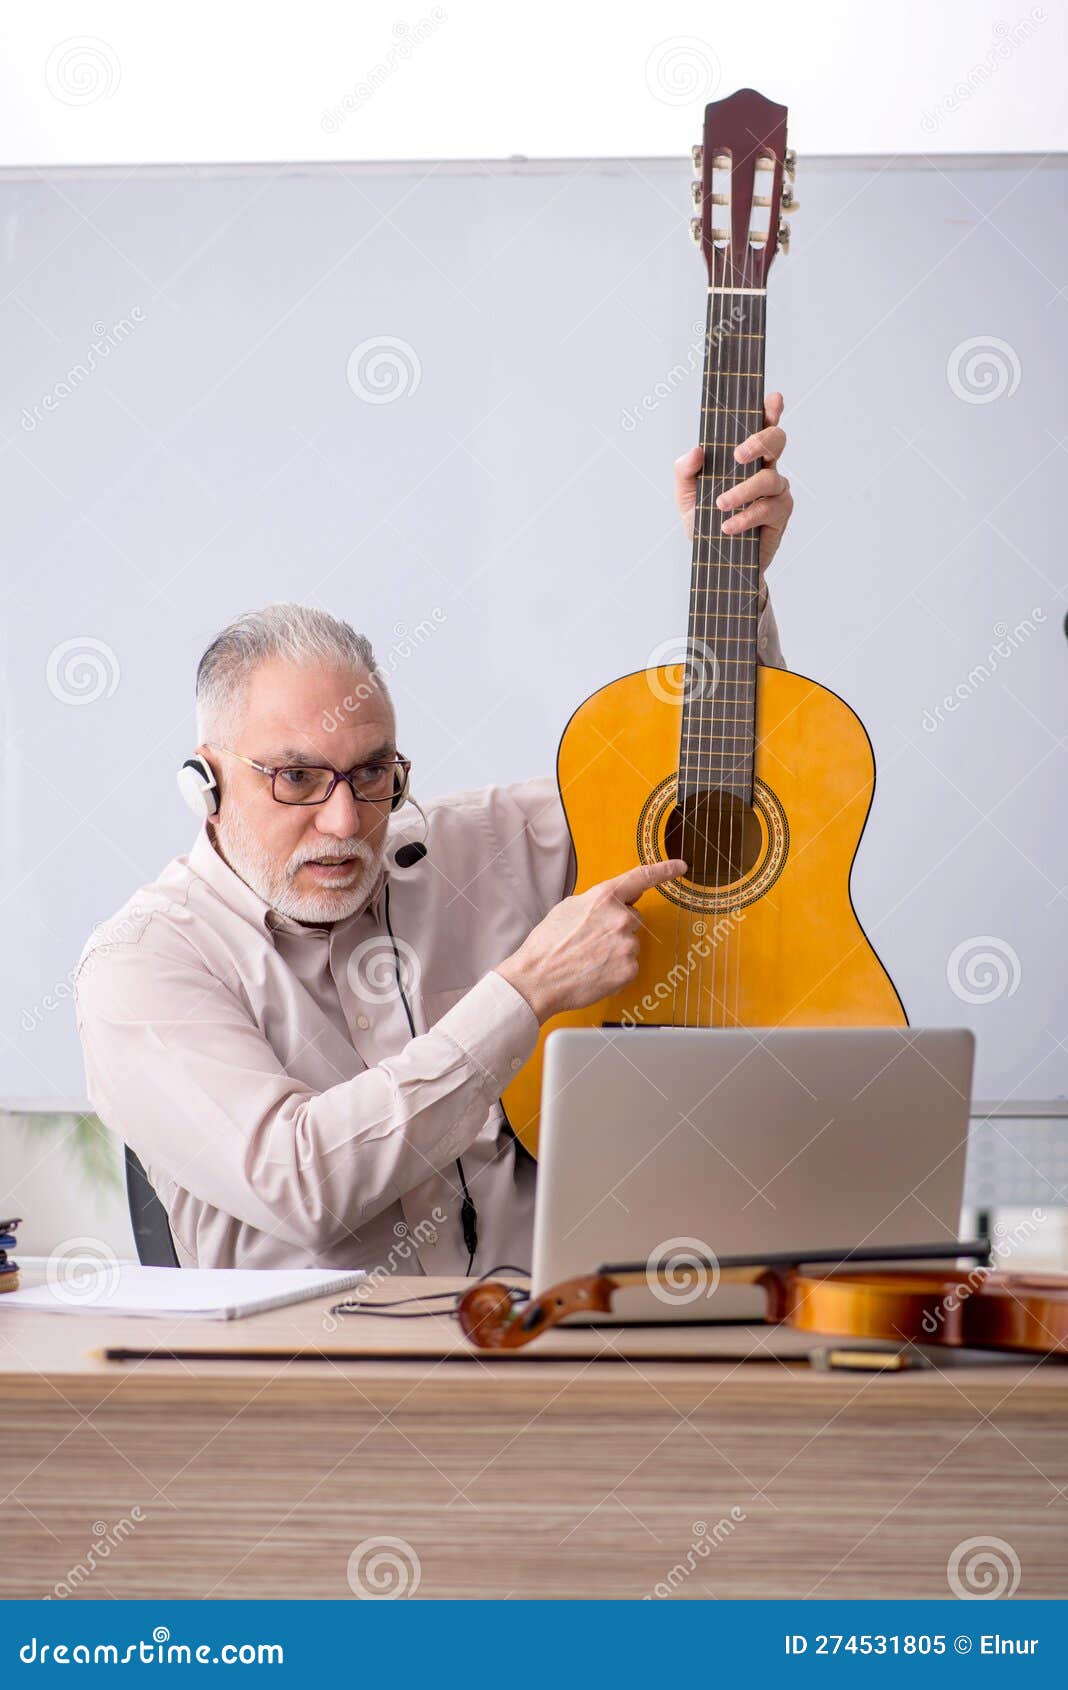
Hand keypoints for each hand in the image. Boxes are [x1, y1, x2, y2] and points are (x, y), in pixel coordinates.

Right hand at [496, 859, 686, 1023]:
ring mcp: (627, 945)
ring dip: (616, 950)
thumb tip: (617, 901)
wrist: (537, 979)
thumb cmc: (547, 945)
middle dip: (618, 927)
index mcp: (604, 898)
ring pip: (631, 943)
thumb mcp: (568, 908)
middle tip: (591, 940)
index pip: (642, 877)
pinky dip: (616, 969)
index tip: (679, 866)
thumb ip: (598, 902)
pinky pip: (629, 965)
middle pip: (634, 918)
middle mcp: (620, 918)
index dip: (664, 870)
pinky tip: (595, 970)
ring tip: (588, 958)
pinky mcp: (629, 969)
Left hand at [673, 391, 793, 575]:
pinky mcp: (780, 515)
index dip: (770, 410)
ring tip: (720, 505)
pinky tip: (728, 527)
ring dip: (743, 491)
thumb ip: (684, 470)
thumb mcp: (685, 494)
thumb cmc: (703, 520)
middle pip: (777, 441)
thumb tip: (696, 450)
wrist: (713, 560)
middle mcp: (765, 468)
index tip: (773, 399)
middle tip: (737, 456)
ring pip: (769, 479)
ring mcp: (776, 491)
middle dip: (759, 441)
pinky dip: (746, 517)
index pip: (761, 426)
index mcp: (745, 457)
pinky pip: (767, 509)